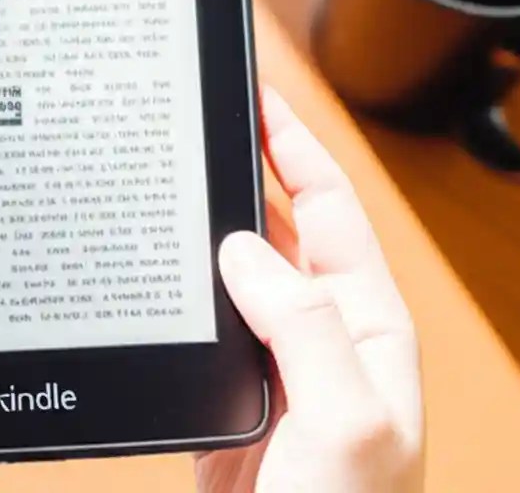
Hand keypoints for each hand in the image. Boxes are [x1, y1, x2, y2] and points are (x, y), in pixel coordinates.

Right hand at [196, 88, 423, 492]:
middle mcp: (322, 335)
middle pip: (281, 228)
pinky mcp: (230, 396)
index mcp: (367, 327)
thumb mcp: (344, 421)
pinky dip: (178, 287)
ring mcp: (274, 364)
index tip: (256, 98)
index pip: (332, 210)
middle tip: (198, 122)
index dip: (296, 147)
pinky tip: (152, 268)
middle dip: (245, 171)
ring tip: (170, 176)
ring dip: (206, 225)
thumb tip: (246, 249)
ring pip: (236, 271)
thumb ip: (302, 325)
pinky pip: (204, 322)